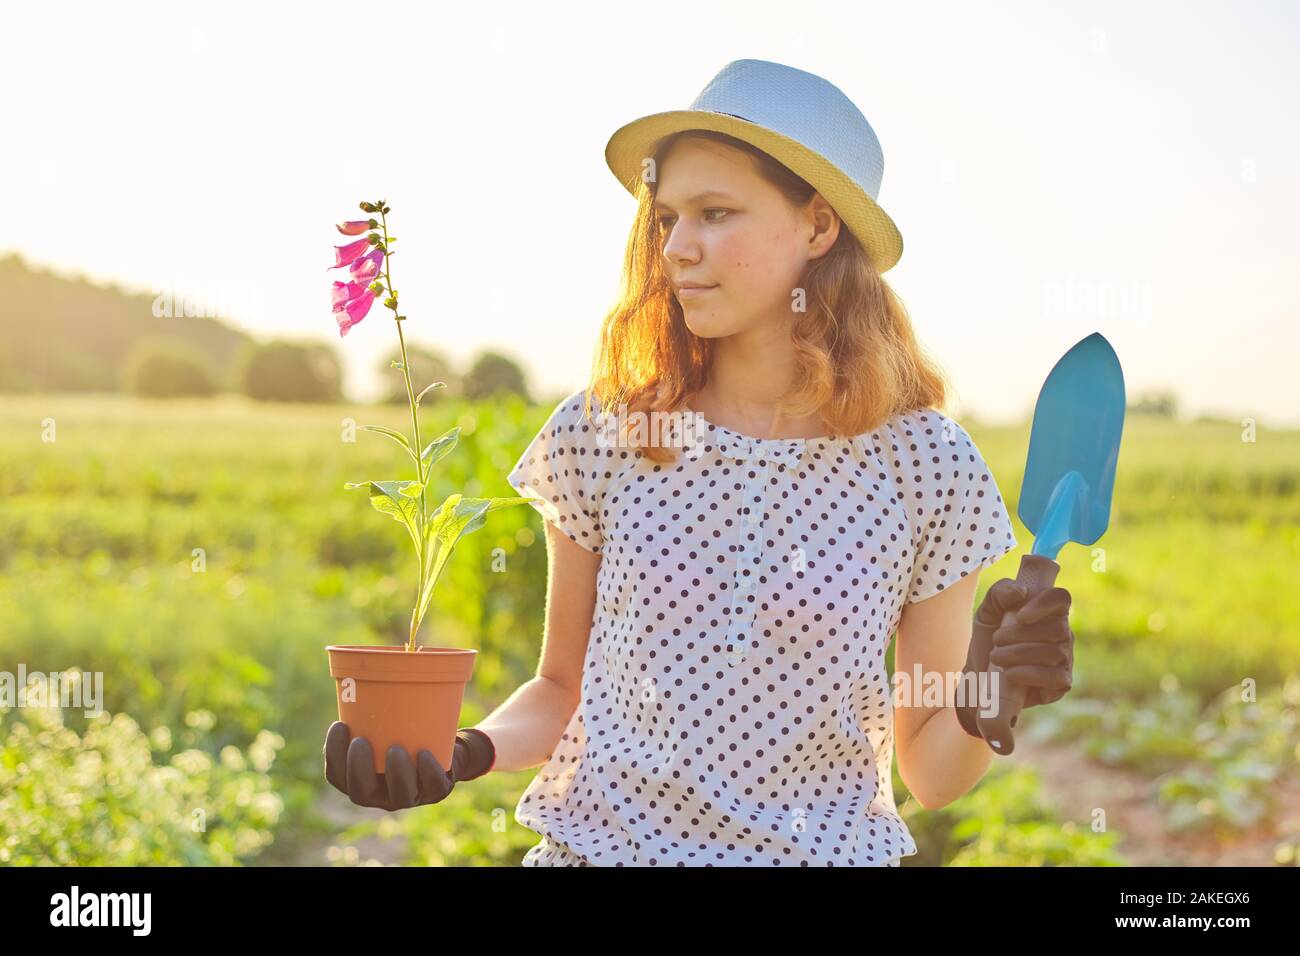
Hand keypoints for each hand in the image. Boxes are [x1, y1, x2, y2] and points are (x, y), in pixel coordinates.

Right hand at [323, 721, 494, 811]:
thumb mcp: (386, 721)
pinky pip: (433, 787)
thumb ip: (370, 711)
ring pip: (400, 795)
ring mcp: (410, 796)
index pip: (337, 776)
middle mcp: (382, 794)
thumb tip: (358, 676)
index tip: (340, 725)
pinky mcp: (437, 791)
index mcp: (362, 779)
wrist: (446, 745)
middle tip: (361, 742)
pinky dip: (428, 771)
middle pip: (362, 793)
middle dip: (359, 769)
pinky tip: (424, 754)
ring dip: (395, 772)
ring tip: (395, 748)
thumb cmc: (405, 730)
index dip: (334, 755)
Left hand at [956, 580, 1074, 739]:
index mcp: (1048, 611)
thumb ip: (999, 593)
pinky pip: (1057, 678)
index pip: (1060, 598)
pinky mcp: (1060, 684)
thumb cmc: (988, 640)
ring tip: (996, 658)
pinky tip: (1011, 675)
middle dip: (1020, 634)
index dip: (1044, 604)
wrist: (979, 676)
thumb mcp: (986, 612)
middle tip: (996, 640)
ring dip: (1019, 655)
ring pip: (1054, 653)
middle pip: (1057, 627)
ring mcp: (1065, 659)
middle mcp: (1062, 633)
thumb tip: (1021, 591)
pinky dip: (1030, 675)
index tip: (1020, 616)